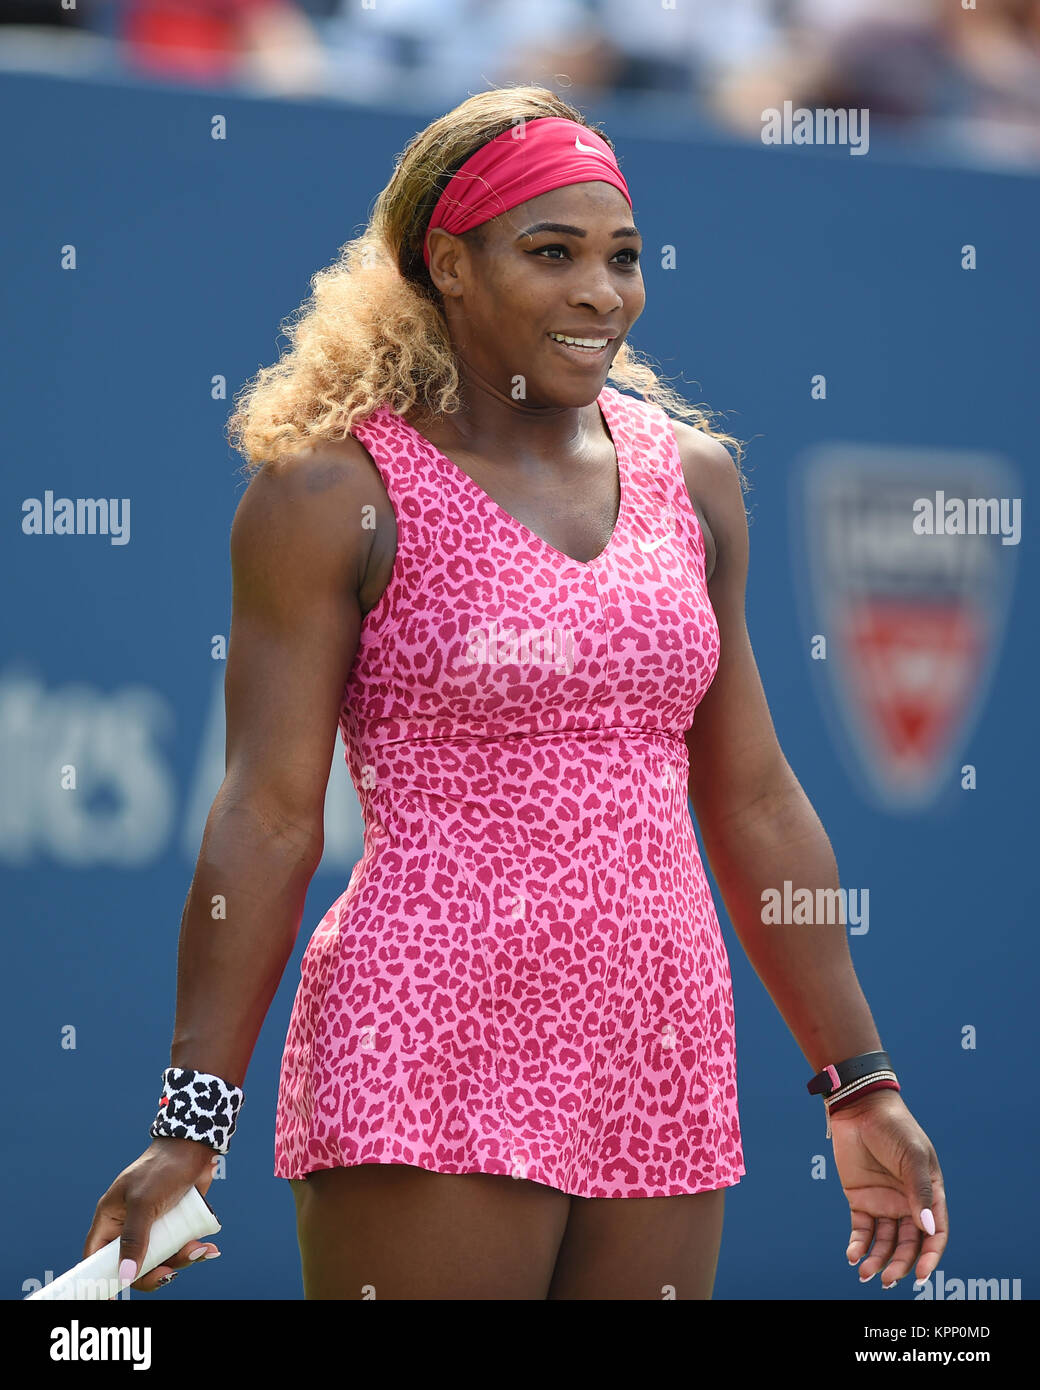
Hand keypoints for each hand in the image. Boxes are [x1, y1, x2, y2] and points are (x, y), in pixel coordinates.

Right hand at [84, 1137, 222, 1293]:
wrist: (196, 1147)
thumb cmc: (163, 1168)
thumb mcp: (144, 1203)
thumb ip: (134, 1239)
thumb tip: (125, 1276)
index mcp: (111, 1218)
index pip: (96, 1256)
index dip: (100, 1279)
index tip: (111, 1298)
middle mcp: (129, 1225)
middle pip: (132, 1265)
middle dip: (153, 1271)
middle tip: (170, 1273)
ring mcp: (153, 1226)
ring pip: (160, 1258)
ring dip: (180, 1259)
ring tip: (198, 1248)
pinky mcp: (175, 1223)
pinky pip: (179, 1247)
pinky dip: (192, 1251)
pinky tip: (207, 1247)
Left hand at [828, 1089, 947, 1290]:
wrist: (860, 1108)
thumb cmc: (895, 1128)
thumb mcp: (913, 1157)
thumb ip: (920, 1193)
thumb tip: (929, 1230)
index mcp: (929, 1195)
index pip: (935, 1234)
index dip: (930, 1257)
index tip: (920, 1276)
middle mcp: (908, 1203)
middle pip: (908, 1244)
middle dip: (900, 1265)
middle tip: (887, 1280)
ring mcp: (883, 1202)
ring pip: (884, 1242)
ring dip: (877, 1260)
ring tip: (865, 1273)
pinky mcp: (860, 1199)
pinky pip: (861, 1229)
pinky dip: (858, 1245)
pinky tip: (853, 1255)